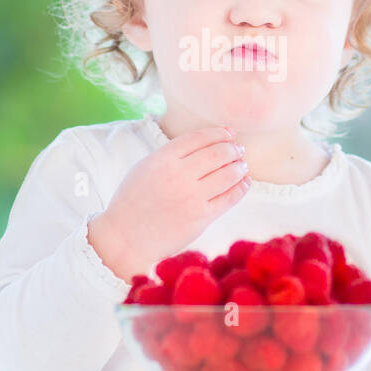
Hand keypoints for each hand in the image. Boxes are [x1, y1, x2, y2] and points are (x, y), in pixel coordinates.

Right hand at [87, 124, 249, 280]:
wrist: (126, 237)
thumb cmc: (134, 201)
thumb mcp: (145, 167)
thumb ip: (171, 154)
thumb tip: (205, 144)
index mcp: (163, 159)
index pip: (199, 137)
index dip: (219, 133)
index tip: (229, 133)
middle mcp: (179, 175)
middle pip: (218, 153)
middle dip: (233, 148)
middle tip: (238, 149)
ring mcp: (192, 196)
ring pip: (228, 174)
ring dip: (240, 166)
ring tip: (242, 165)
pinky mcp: (202, 217)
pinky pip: (230, 197)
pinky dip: (241, 188)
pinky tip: (244, 183)